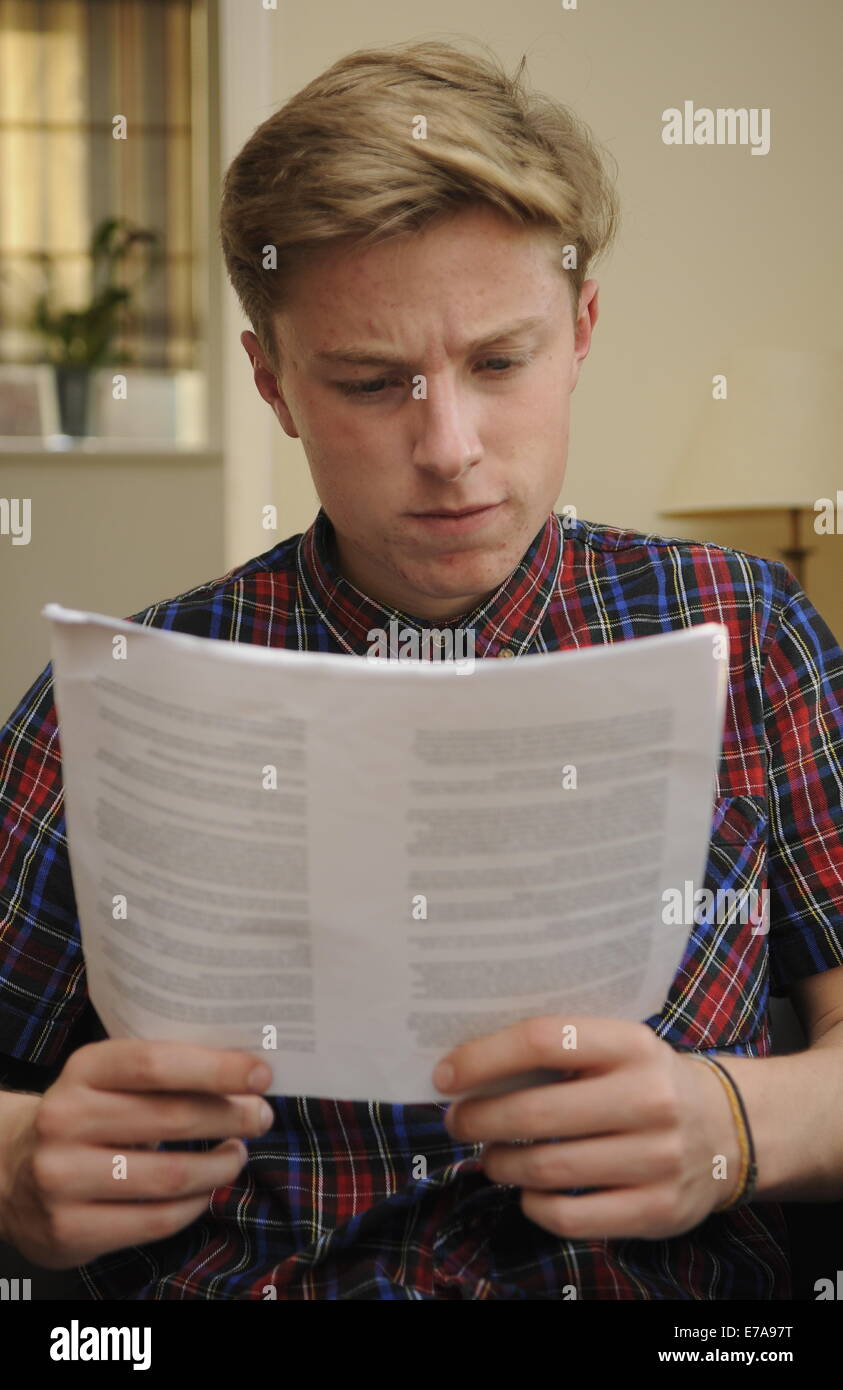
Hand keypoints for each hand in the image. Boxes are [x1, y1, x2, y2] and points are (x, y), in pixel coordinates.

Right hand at [0, 1039, 275, 1268]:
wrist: (9, 1171)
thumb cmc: (86, 1114)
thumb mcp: (108, 1079)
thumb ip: (163, 1073)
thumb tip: (245, 1075)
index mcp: (83, 1069)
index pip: (156, 1063)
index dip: (216, 1068)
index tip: (261, 1074)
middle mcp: (66, 1119)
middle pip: (171, 1118)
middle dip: (231, 1117)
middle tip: (261, 1116)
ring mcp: (63, 1177)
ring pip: (169, 1175)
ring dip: (219, 1166)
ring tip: (237, 1155)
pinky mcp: (70, 1228)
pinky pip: (155, 1220)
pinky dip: (194, 1205)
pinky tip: (206, 1190)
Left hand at [433, 1016, 742, 1239]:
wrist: (730, 1130)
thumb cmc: (648, 1081)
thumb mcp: (619, 1048)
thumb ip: (563, 1051)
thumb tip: (470, 1067)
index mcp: (632, 1044)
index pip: (544, 1040)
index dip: (484, 1058)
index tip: (445, 1076)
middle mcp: (649, 1098)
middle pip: (537, 1113)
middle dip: (480, 1119)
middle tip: (458, 1122)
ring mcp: (658, 1158)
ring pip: (548, 1168)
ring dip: (501, 1164)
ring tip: (489, 1157)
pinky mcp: (658, 1210)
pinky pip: (572, 1217)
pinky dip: (534, 1206)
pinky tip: (527, 1192)